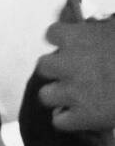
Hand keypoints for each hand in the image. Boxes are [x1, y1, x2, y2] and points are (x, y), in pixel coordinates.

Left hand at [36, 9, 114, 131]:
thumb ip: (103, 27)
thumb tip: (93, 24)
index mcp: (79, 36)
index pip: (52, 33)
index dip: (64, 39)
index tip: (76, 44)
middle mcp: (69, 63)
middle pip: (44, 65)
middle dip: (59, 69)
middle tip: (78, 72)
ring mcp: (73, 92)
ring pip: (46, 95)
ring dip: (61, 95)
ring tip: (82, 94)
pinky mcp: (84, 117)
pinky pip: (59, 121)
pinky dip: (70, 120)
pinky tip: (86, 114)